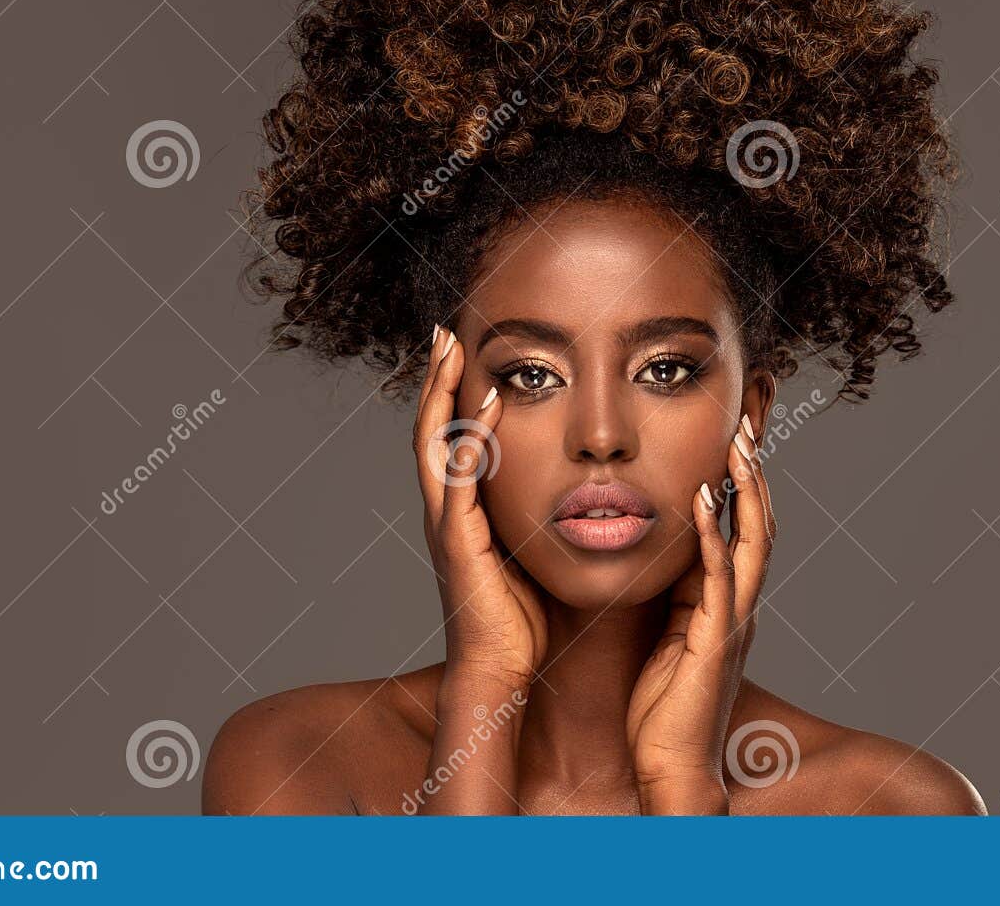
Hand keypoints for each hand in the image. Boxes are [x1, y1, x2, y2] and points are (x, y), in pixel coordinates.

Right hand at [415, 325, 547, 691]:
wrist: (501, 668)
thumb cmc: (520, 617)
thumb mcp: (528, 548)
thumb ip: (535, 512)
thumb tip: (570, 483)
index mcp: (460, 510)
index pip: (448, 435)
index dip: (450, 392)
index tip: (460, 348)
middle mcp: (444, 509)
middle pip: (430, 427)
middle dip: (435, 378)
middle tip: (443, 331)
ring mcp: (446, 522)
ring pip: (433, 442)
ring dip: (441, 393)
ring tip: (450, 349)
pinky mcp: (458, 539)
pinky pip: (461, 478)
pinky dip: (470, 437)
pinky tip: (484, 404)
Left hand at [626, 413, 774, 813]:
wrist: (671, 767)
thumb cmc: (665, 709)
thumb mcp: (670, 636)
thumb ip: (678, 596)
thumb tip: (667, 556)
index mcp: (727, 601)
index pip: (744, 527)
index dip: (744, 482)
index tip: (736, 436)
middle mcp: (740, 604)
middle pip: (761, 523)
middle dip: (755, 473)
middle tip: (747, 422)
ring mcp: (733, 618)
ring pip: (754, 541)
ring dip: (746, 490)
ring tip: (738, 445)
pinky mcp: (715, 637)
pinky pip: (719, 575)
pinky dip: (714, 534)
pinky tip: (702, 500)